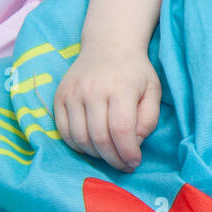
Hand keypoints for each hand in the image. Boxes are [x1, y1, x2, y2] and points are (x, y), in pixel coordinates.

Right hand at [53, 43, 161, 172]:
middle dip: (113, 159)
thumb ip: (148, 119)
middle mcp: (92, 91)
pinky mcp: (59, 97)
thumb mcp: (153, 91)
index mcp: (120, 88)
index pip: (120, 129)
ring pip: (79, 138)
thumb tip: (134, 144)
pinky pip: (64, 131)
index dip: (127, 152)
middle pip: (99, 137)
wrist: (108, 46)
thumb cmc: (135, 71)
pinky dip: (78, 146)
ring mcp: (72, 94)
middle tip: (124, 166)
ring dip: (96, 155)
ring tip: (110, 156)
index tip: (135, 162)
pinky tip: (93, 147)